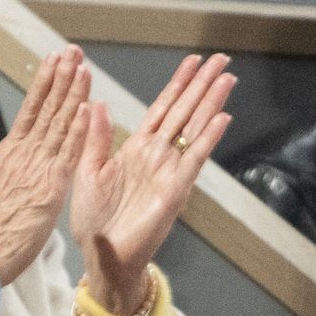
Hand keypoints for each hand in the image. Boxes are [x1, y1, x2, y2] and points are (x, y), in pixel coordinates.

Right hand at [0, 46, 90, 287]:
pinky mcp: (51, 188)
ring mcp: (38, 169)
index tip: (55, 59)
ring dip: (74, 96)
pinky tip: (87, 108)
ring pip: (60, 125)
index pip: (30, 107)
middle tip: (75, 51)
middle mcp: (24, 153)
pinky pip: (69, 155)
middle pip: (48, 109)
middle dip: (62, 78)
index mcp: (8, 150)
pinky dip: (78, 131)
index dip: (44, 81)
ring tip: (84, 68)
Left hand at [71, 54, 234, 315]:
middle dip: (202, 85)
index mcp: (136, 148)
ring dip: (211, 103)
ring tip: (227, 79)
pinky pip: (194, 159)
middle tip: (222, 59)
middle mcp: (157, 156)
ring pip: (194, 129)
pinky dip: (208, 138)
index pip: (162, 109)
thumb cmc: (94, 220)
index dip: (177, 85)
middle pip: (185, 112)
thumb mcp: (87, 172)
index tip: (192, 62)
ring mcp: (168, 171)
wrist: (103, 256)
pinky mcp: (174, 190)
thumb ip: (96, 138)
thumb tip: (96, 103)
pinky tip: (222, 118)